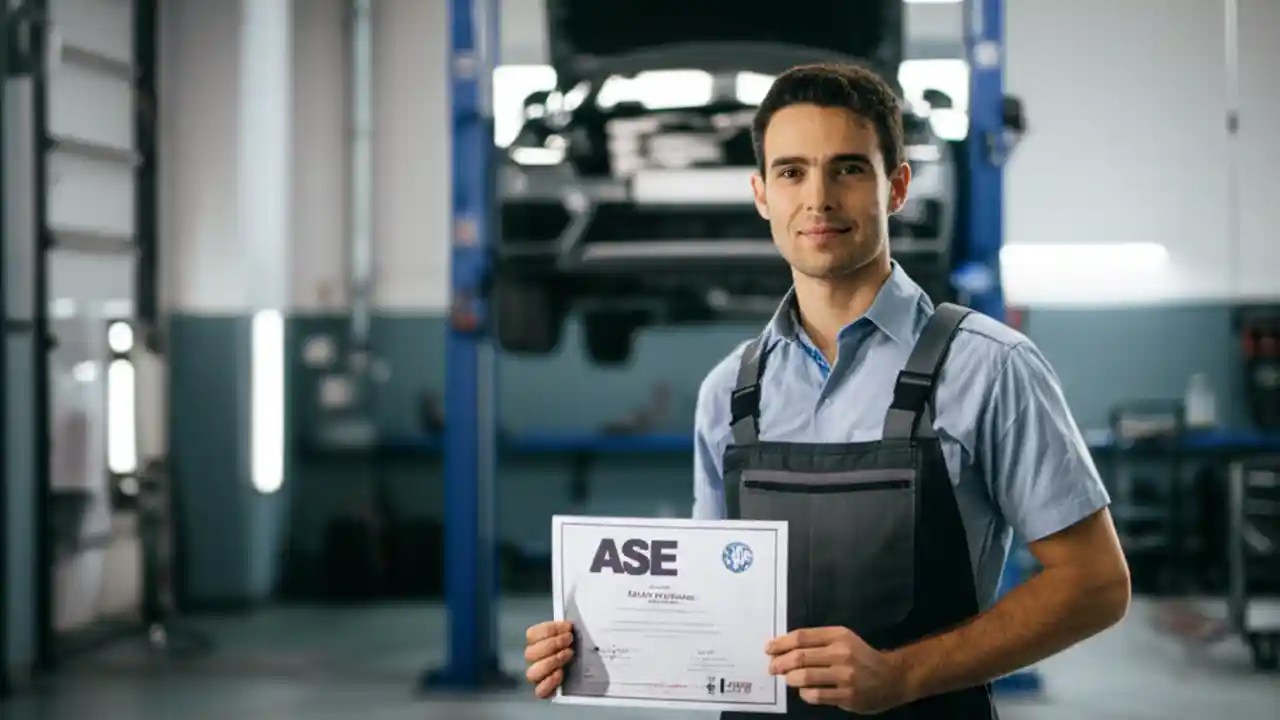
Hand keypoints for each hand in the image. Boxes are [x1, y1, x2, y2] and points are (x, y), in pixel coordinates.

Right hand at [524, 620, 574, 697]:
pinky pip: (539, 691)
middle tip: (569, 640)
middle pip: (530, 653)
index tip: (567, 627)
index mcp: (537, 642)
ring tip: (568, 655)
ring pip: (532, 673)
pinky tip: (561, 674)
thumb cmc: (579, 646)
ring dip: (551, 662)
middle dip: (552, 644)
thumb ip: (571, 627)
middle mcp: (534, 659)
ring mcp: (538, 676)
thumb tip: (574, 622)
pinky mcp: (545, 690)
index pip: (532, 634)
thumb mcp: (576, 633)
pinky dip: (549, 682)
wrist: (591, 667)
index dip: (549, 629)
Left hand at [766, 626, 908, 714]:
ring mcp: (845, 675)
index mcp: (838, 635)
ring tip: (788, 679)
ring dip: (790, 678)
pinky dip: (805, 693)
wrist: (891, 677)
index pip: (801, 637)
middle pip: (800, 657)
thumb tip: (784, 648)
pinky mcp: (847, 695)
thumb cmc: (861, 657)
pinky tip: (805, 691)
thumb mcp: (843, 640)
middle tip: (772, 667)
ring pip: (805, 677)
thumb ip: (817, 642)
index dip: (781, 643)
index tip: (769, 649)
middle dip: (780, 663)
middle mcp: (841, 653)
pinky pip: (816, 695)